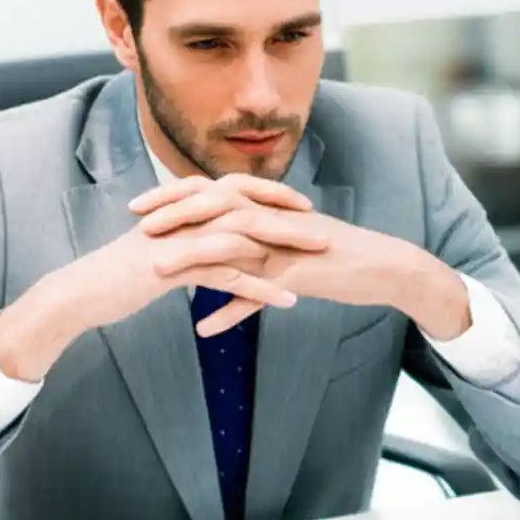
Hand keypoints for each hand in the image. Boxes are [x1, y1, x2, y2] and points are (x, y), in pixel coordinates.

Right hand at [0, 177, 325, 382]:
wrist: (82, 291)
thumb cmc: (118, 275)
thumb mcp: (158, 248)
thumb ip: (185, 238)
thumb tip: (208, 240)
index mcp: (184, 207)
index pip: (236, 192)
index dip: (272, 196)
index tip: (303, 206)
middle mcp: (187, 217)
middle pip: (249, 209)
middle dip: (290, 219)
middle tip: (326, 229)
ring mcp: (182, 241)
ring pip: (246, 240)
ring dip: (287, 250)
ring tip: (320, 262)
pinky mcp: (177, 269)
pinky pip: (229, 277)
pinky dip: (262, 288)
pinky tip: (288, 301)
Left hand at [139, 191, 469, 339]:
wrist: (381, 266)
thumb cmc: (334, 256)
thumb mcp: (288, 247)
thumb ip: (253, 250)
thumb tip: (217, 265)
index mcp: (267, 207)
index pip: (212, 191)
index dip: (173, 195)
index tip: (139, 205)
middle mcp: (272, 219)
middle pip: (215, 207)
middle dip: (173, 213)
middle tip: (138, 225)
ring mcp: (285, 246)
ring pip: (231, 245)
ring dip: (191, 256)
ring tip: (156, 271)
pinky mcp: (299, 274)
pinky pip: (259, 293)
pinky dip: (231, 310)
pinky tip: (204, 328)